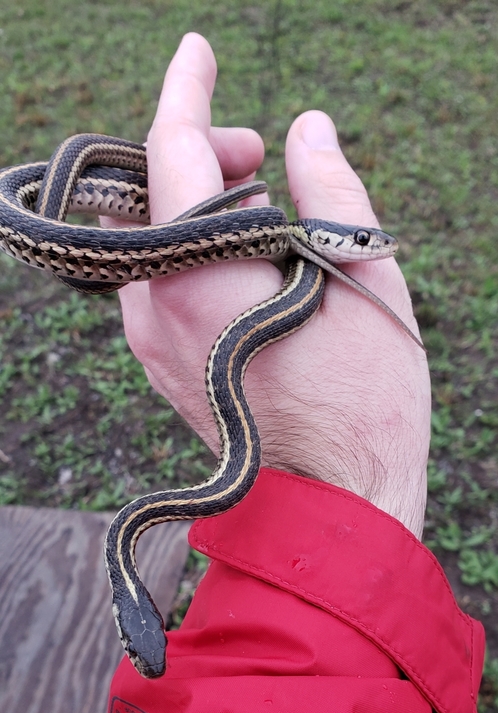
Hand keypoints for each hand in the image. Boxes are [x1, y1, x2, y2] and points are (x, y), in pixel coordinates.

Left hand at [115, 33, 430, 538]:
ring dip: (205, 206)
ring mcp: (149, 342)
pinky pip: (163, 280)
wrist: (335, 502)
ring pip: (157, 236)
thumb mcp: (360, 272)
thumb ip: (328, 185)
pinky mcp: (161, 367)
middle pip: (157, 191)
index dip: (187, 88)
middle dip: (207, 154)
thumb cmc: (362, 398)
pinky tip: (252, 264)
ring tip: (271, 215)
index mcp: (192, 272)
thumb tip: (307, 127)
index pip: (172, 148)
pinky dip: (198, 250)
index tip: (199, 50)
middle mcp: (151, 304)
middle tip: (267, 156)